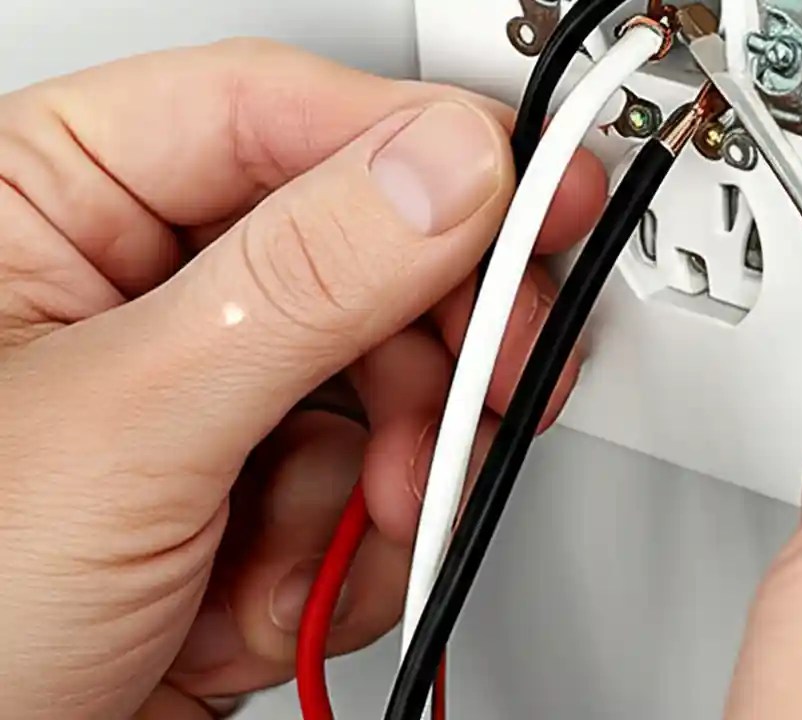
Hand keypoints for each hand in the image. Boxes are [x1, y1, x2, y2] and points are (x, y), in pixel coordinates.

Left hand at [0, 40, 604, 717]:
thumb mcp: (126, 426)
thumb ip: (301, 283)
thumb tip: (445, 170)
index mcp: (48, 207)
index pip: (269, 113)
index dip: (418, 143)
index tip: (533, 187)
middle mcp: (136, 291)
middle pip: (360, 245)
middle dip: (429, 346)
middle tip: (490, 376)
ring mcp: (206, 396)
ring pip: (387, 375)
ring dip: (392, 473)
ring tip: (346, 535)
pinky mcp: (256, 490)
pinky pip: (373, 475)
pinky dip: (359, 548)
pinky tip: (283, 592)